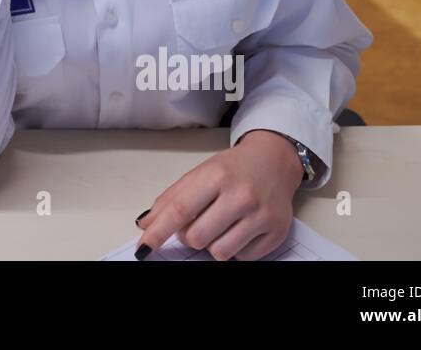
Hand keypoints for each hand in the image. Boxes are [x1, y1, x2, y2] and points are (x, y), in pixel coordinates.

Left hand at [133, 129, 303, 260]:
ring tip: (220, 225)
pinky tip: (240, 229)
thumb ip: (172, 198)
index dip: (158, 231)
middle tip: (198, 222)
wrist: (274, 161)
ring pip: (219, 253)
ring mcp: (261, 216)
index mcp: (217, 175)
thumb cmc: (233, 168)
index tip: (144, 246)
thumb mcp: (200, 173)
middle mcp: (241, 195)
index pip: (180, 209)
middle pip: (197, 238)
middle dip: (189, 236)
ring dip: (213, 244)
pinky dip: (236, 249)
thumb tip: (146, 224)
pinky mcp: (276, 233)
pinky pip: (242, 259)